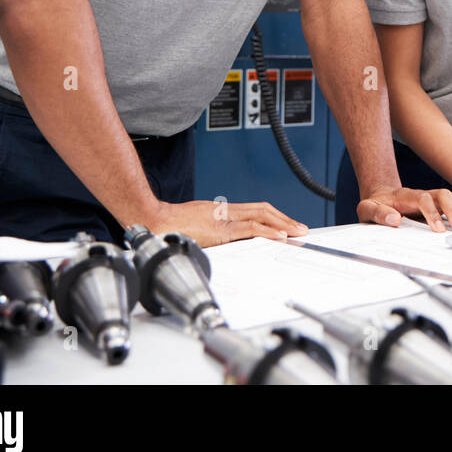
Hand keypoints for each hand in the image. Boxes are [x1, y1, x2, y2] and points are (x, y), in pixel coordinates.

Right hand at [145, 200, 308, 247]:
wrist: (151, 221)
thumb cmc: (168, 226)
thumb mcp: (195, 226)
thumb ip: (210, 232)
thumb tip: (219, 242)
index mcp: (220, 210)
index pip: (254, 210)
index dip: (274, 216)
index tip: (286, 224)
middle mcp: (224, 211)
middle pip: (263, 210)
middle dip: (284, 219)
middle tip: (300, 228)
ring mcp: (222, 219)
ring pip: (260, 217)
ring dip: (282, 225)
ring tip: (296, 233)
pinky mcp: (218, 231)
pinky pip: (248, 229)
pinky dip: (266, 231)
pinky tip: (278, 236)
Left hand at [357, 187, 451, 233]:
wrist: (380, 197)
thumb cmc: (375, 205)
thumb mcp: (367, 209)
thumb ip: (377, 213)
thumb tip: (394, 220)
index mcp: (405, 196)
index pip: (423, 199)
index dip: (432, 213)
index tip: (438, 230)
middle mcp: (421, 194)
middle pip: (442, 195)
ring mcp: (431, 198)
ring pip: (451, 198)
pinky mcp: (436, 205)